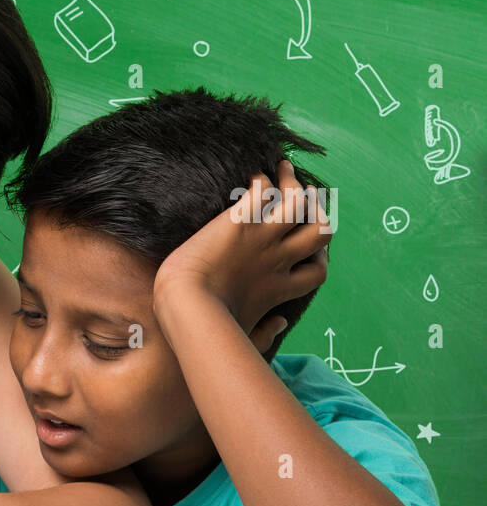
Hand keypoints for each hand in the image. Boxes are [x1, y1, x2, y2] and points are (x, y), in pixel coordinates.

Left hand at [153, 160, 330, 338]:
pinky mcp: (240, 222)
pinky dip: (262, 180)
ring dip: (294, 184)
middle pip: (321, 231)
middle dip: (318, 212)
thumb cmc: (206, 329)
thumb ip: (265, 334)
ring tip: (284, 168)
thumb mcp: (243, 336)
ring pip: (298, 202)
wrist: (185, 306)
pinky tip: (253, 176)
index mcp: (278, 289)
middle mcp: (278, 260)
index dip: (320, 258)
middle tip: (306, 197)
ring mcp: (262, 239)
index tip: (311, 248)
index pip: (318, 271)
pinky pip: (262, 191)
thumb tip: (280, 323)